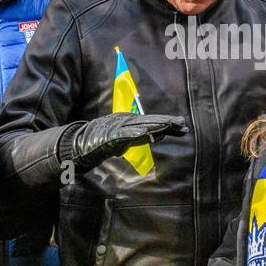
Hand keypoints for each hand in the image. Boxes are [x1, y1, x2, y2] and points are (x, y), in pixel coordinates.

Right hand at [66, 113, 186, 170]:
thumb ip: (141, 137)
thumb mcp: (127, 140)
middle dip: (167, 123)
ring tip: (169, 125)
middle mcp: (127, 122)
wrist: (82, 143)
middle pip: (150, 122)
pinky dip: (133, 133)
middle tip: (183, 124)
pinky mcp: (111, 136)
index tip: (184, 128)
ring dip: (155, 125)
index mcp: (131, 122)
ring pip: (140, 125)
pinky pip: (123, 134)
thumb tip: (160, 135)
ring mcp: (119, 128)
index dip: (169, 125)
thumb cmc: (104, 142)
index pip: (154, 123)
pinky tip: (144, 133)